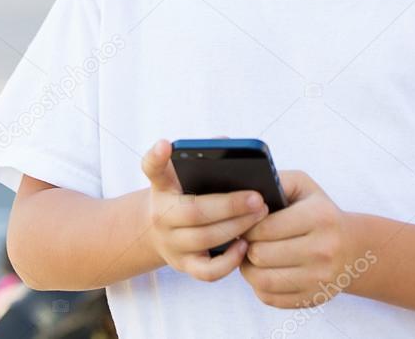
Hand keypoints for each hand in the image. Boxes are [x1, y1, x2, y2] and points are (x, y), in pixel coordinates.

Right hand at [141, 138, 269, 282]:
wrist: (160, 231)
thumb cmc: (184, 194)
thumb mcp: (183, 174)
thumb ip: (203, 157)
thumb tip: (226, 142)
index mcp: (162, 186)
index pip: (152, 168)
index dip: (156, 156)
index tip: (165, 144)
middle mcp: (162, 215)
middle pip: (193, 212)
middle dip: (230, 205)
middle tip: (258, 197)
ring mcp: (171, 243)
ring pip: (204, 239)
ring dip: (236, 227)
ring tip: (261, 214)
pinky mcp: (184, 266)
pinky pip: (207, 271)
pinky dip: (228, 261)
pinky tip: (246, 244)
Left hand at [239, 170, 357, 308]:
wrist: (354, 249)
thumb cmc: (320, 212)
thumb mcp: (304, 187)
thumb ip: (276, 181)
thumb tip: (246, 192)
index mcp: (319, 217)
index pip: (266, 227)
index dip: (247, 225)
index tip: (244, 222)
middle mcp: (323, 250)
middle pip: (261, 254)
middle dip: (247, 246)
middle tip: (244, 239)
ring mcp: (320, 278)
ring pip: (263, 280)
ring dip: (248, 268)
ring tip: (249, 255)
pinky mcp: (313, 298)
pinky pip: (271, 298)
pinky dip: (259, 286)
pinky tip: (263, 271)